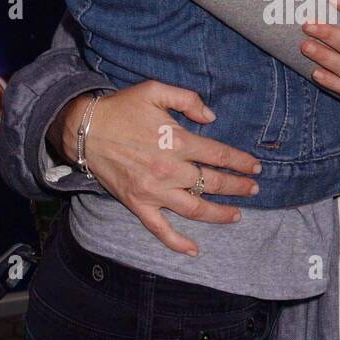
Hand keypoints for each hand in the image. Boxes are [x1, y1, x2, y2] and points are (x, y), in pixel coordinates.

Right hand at [50, 83, 262, 254]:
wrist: (84, 129)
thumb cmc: (121, 108)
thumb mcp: (154, 90)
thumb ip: (187, 99)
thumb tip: (212, 117)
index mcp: (177, 141)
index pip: (219, 155)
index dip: (241, 162)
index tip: (255, 168)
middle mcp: (169, 170)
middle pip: (213, 183)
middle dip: (238, 187)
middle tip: (254, 189)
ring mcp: (154, 191)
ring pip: (195, 209)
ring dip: (220, 214)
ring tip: (238, 214)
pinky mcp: (138, 204)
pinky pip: (160, 229)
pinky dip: (178, 243)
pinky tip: (195, 250)